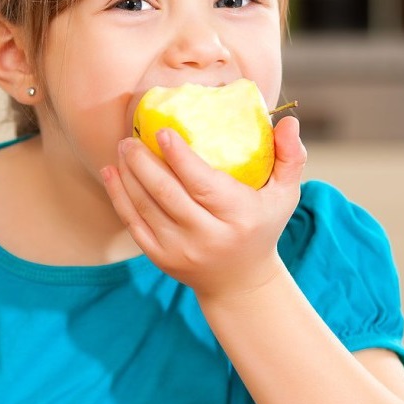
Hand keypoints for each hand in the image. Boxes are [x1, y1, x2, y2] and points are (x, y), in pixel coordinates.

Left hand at [100, 115, 305, 303]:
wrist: (239, 281)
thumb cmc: (261, 226)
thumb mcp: (284, 195)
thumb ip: (291, 157)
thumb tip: (289, 121)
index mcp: (238, 216)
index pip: (202, 184)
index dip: (179, 157)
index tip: (162, 132)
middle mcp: (207, 236)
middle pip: (166, 193)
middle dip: (142, 162)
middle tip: (130, 137)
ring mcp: (180, 250)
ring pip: (145, 206)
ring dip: (127, 175)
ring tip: (122, 148)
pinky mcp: (160, 258)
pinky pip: (133, 223)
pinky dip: (119, 197)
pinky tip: (112, 173)